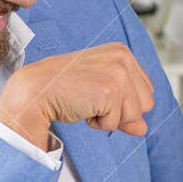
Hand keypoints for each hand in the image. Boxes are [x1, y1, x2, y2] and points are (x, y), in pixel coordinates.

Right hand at [0, 42, 155, 147]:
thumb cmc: (63, 88)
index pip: (146, 91)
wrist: (36, 91)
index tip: (98, 95)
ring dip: (109, 118)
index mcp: (122, 52)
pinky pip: (115, 123)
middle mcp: (123, 58)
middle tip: (91, 99)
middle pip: (146, 104)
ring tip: (86, 102)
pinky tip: (82, 107)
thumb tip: (144, 128)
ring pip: (135, 116)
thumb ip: (126, 109)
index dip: (124, 103)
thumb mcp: (100, 95)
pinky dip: (98, 123)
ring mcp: (118, 73)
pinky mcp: (111, 91)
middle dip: (120, 111)